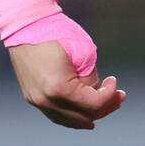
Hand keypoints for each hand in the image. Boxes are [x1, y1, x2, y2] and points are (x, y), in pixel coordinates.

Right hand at [8, 39, 125, 129]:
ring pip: (68, 120)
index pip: (93, 104)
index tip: (114, 81)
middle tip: (118, 97)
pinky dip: (73, 115)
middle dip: (105, 107)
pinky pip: (56, 114)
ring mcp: (36, 101)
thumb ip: (90, 77)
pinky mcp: (32, 97)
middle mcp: (45, 100)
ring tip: (106, 104)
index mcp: (59, 88)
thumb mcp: (83, 51)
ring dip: (89, 114)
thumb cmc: (55, 33)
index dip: (109, 95)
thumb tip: (93, 91)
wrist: (26, 25)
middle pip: (82, 117)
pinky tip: (84, 114)